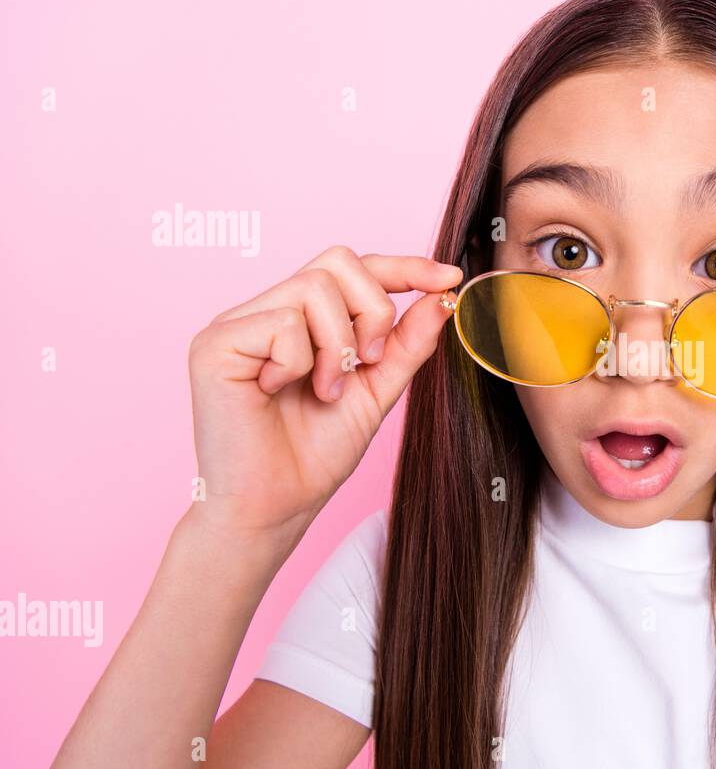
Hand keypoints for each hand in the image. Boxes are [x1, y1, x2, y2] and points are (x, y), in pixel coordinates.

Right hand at [186, 245, 462, 544]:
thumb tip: (443, 295)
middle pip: (337, 262)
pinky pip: (282, 322)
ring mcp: (236, 323)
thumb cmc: (316, 454)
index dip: (403, 266)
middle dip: (372, 310)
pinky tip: (280, 391)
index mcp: (300, 318)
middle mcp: (265, 310)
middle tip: (367, 363)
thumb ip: (406, 342)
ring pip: (314, 287)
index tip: (448, 278)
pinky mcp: (214, 343)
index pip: (353, 268)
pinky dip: (299, 362)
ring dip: (337, 347)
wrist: (277, 506)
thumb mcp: (378, 389)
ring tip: (324, 390)